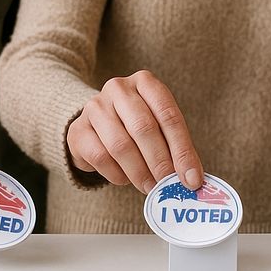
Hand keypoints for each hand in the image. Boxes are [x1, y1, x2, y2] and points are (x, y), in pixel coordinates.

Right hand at [67, 70, 202, 193]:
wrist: (95, 126)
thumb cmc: (135, 127)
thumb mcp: (159, 128)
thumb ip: (176, 149)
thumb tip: (193, 179)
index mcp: (145, 82)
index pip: (168, 116)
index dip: (182, 150)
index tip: (192, 178)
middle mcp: (118, 88)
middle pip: (144, 128)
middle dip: (160, 162)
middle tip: (169, 185)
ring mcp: (95, 107)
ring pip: (120, 145)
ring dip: (139, 173)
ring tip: (150, 187)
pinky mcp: (78, 129)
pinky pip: (100, 157)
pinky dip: (118, 175)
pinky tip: (126, 179)